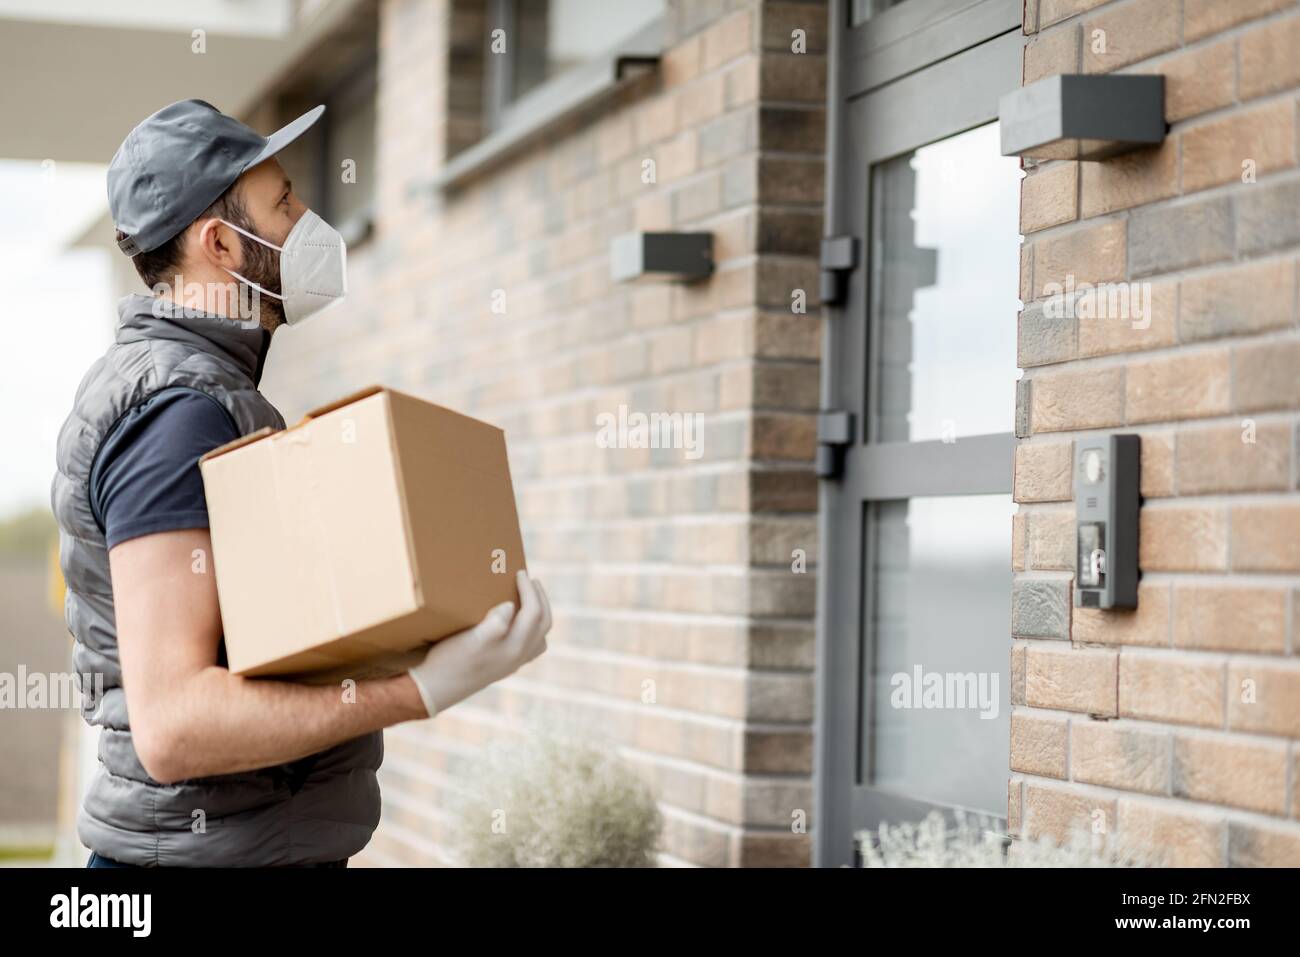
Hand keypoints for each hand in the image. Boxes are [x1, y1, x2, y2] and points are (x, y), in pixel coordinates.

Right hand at [406, 570, 550, 718]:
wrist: (436, 688)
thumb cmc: (451, 659)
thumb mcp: (471, 638)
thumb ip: (495, 622)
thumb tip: (511, 606)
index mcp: (514, 647)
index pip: (533, 612)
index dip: (529, 590)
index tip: (520, 573)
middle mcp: (518, 657)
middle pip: (543, 624)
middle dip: (540, 599)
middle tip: (531, 580)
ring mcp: (513, 664)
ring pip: (540, 637)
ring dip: (540, 614)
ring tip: (530, 598)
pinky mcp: (503, 667)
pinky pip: (530, 647)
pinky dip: (532, 630)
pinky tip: (518, 623)